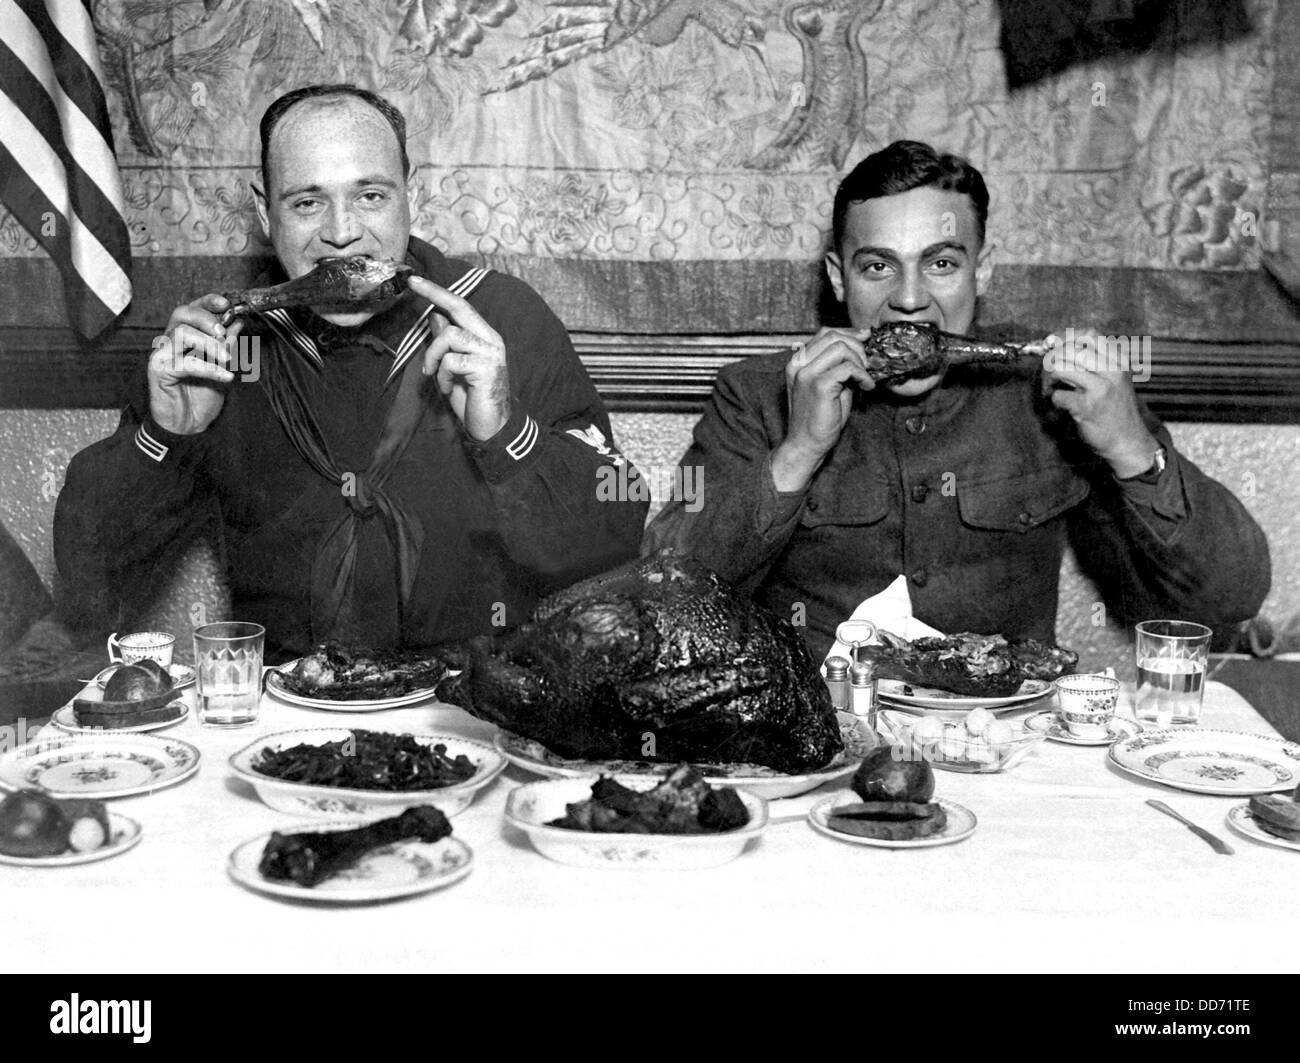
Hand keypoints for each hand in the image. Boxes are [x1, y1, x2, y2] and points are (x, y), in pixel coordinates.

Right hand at [149, 295, 240, 434]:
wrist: (189, 425)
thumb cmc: (202, 396)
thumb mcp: (222, 367)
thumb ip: (227, 345)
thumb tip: (236, 322)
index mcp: (185, 337)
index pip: (192, 309)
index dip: (207, 301)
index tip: (227, 303)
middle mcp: (170, 341)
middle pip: (181, 313)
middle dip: (206, 318)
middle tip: (223, 333)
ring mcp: (161, 354)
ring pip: (181, 333)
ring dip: (209, 344)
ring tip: (227, 359)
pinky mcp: (158, 370)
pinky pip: (185, 362)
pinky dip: (209, 368)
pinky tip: (226, 377)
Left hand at [411, 276, 510, 440]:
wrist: (491, 427)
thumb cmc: (472, 398)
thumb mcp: (452, 367)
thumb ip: (446, 342)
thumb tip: (434, 315)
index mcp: (484, 337)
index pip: (461, 307)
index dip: (438, 292)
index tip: (415, 280)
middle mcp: (490, 340)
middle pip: (459, 308)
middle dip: (433, 293)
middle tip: (412, 283)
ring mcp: (490, 353)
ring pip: (449, 336)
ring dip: (433, 357)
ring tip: (434, 376)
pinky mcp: (486, 368)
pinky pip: (450, 361)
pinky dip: (442, 376)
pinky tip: (449, 388)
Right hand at [770, 327, 873, 491]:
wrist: (806, 444)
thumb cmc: (820, 417)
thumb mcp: (829, 383)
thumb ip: (838, 364)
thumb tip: (860, 343)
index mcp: (798, 361)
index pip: (825, 332)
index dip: (849, 333)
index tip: (865, 339)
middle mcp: (798, 364)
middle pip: (833, 336)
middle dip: (857, 346)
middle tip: (867, 365)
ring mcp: (806, 374)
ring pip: (841, 347)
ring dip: (860, 361)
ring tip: (864, 378)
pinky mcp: (818, 385)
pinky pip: (848, 368)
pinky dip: (862, 375)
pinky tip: (866, 387)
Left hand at [1040, 329, 1157, 476]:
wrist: (1128, 440)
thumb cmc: (1114, 408)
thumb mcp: (1113, 378)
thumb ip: (1090, 361)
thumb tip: (1053, 342)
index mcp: (1119, 361)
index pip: (1089, 334)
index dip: (1065, 337)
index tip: (1051, 345)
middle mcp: (1112, 371)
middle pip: (1069, 350)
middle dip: (1051, 359)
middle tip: (1048, 374)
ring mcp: (1101, 389)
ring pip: (1060, 368)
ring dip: (1048, 379)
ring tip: (1050, 388)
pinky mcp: (1088, 408)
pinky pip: (1058, 395)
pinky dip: (1053, 399)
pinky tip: (1060, 404)